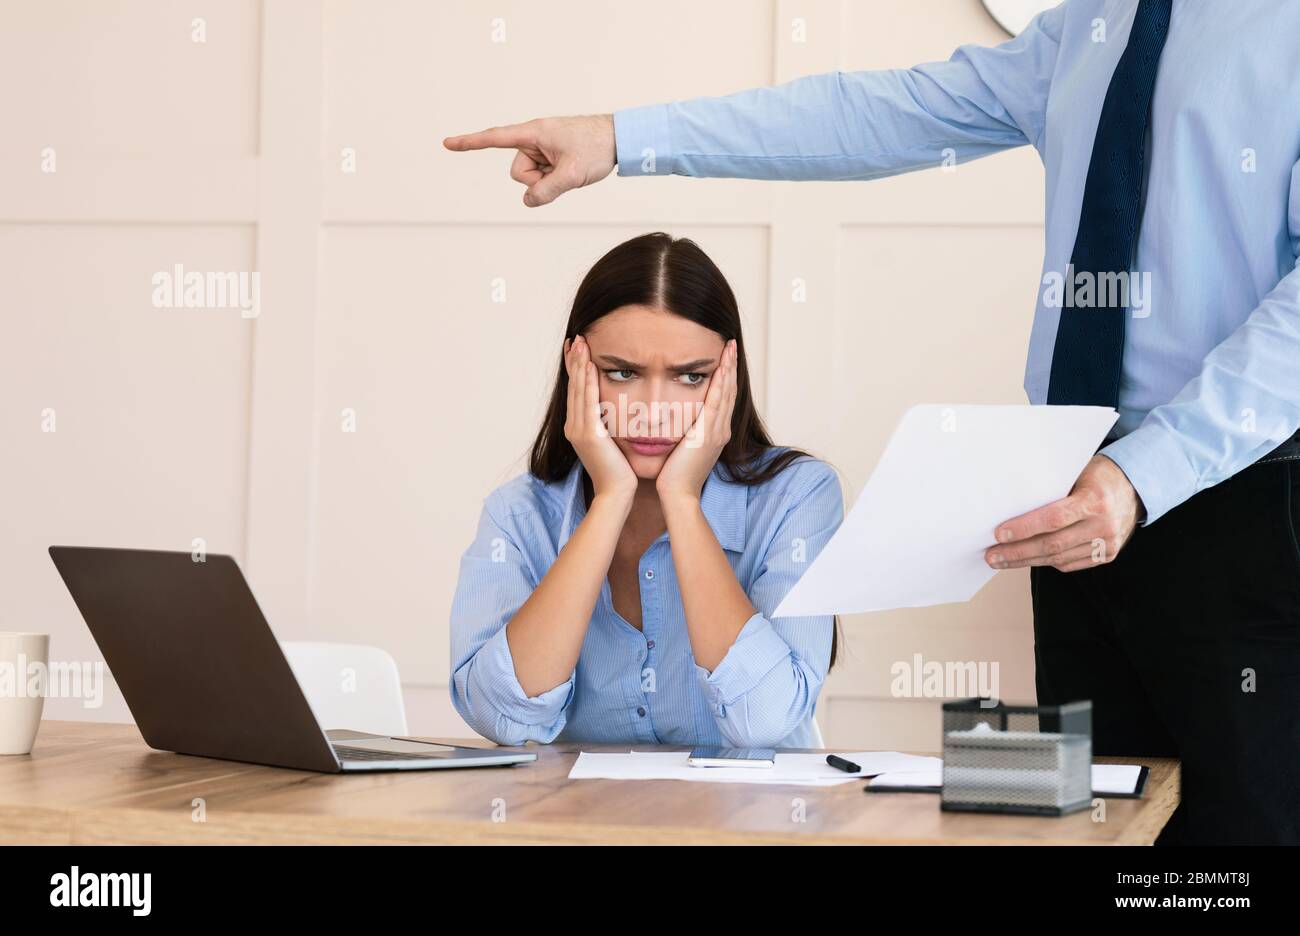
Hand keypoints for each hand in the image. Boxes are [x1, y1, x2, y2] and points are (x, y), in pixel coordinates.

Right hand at [443, 115, 615, 206]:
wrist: (620, 138)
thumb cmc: (597, 148)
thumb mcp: (572, 175)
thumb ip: (546, 191)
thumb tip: (527, 201)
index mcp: (533, 133)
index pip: (495, 138)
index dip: (470, 143)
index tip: (447, 144)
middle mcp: (534, 138)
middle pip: (518, 172)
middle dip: (537, 180)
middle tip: (564, 172)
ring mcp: (542, 147)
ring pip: (531, 177)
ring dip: (548, 180)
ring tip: (571, 168)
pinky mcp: (551, 154)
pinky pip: (543, 175)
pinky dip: (555, 178)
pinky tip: (571, 169)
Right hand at [564, 335, 636, 500]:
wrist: (617, 494)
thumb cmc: (619, 473)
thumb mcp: (611, 443)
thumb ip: (609, 426)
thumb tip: (615, 411)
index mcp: (578, 428)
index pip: (576, 391)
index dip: (575, 369)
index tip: (576, 349)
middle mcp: (574, 426)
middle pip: (573, 386)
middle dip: (573, 361)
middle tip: (575, 338)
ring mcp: (578, 430)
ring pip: (578, 390)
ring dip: (578, 365)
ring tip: (580, 343)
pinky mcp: (588, 434)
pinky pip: (588, 402)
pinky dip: (587, 382)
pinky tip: (589, 365)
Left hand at [655, 340, 736, 502]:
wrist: (677, 495)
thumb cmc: (674, 477)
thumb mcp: (683, 450)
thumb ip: (684, 434)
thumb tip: (679, 424)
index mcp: (716, 434)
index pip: (723, 399)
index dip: (726, 377)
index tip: (725, 358)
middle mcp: (721, 430)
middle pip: (729, 391)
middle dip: (731, 367)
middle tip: (732, 344)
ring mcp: (717, 432)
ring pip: (726, 392)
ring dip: (728, 368)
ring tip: (730, 348)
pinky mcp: (707, 433)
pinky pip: (716, 402)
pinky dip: (720, 382)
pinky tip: (721, 366)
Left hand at [985, 454, 1144, 572]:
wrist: (1135, 487)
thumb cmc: (1097, 475)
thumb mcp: (1076, 473)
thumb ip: (1050, 489)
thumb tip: (1011, 505)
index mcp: (1094, 500)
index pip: (1053, 519)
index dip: (1024, 529)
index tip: (999, 535)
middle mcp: (1103, 525)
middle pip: (1052, 545)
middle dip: (1017, 552)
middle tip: (991, 556)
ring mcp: (1108, 543)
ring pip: (1059, 558)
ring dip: (1026, 561)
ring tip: (1001, 561)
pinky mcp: (1108, 554)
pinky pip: (1070, 564)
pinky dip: (1046, 562)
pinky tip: (1027, 560)